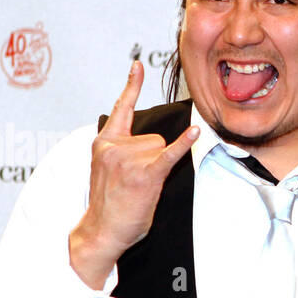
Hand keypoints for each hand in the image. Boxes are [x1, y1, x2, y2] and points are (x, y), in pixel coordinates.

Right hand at [69, 61, 197, 288]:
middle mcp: (113, 146)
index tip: (137, 66)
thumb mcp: (106, 170)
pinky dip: (184, 144)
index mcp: (103, 142)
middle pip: (153, 136)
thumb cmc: (108, 205)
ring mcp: (128, 159)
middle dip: (152, 157)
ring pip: (161, 148)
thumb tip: (150, 143)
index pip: (121, 108)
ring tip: (140, 188)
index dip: (131, 86)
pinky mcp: (144, 174)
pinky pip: (170, 154)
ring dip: (157, 167)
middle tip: (135, 182)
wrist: (102, 231)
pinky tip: (196, 132)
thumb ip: (122, 150)